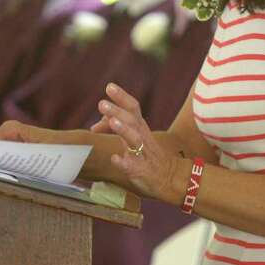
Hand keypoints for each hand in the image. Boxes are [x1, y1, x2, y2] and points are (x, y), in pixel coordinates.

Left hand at [92, 82, 184, 201]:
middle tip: (101, 103)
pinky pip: (132, 165)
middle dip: (117, 111)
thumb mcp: (132, 136)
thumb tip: (96, 123)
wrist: (169, 177)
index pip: (133, 108)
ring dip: (124, 130)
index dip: (122, 97)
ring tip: (112, 122)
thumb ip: (115, 126)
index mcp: (140, 127)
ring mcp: (142, 153)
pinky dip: (123, 161)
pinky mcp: (141, 170)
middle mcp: (142, 136)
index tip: (109, 87)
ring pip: (135, 139)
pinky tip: (114, 158)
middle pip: (131, 120)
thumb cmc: (146, 153)